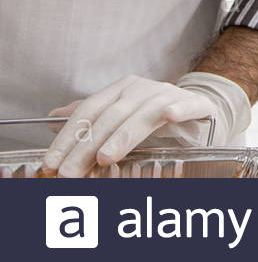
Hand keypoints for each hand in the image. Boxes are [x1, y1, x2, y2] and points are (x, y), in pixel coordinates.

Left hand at [42, 73, 250, 176]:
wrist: (202, 107)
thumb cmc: (156, 116)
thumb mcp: (121, 115)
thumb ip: (92, 118)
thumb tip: (52, 119)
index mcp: (121, 90)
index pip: (88, 111)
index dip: (68, 137)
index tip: (51, 163)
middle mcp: (143, 88)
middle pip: (110, 117)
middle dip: (87, 147)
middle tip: (70, 173)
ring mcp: (170, 94)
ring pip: (142, 115)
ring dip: (123, 136)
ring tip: (105, 158)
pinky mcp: (196, 103)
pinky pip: (186, 105)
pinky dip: (178, 109)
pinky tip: (171, 115)